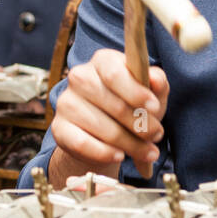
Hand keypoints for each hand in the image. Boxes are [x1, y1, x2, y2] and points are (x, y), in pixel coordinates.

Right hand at [48, 48, 168, 184]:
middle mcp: (80, 77)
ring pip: (104, 128)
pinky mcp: (59, 128)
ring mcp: (66, 102)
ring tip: (148, 152)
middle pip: (114, 104)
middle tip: (157, 136)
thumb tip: (155, 79)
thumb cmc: (130, 104)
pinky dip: (105, 153)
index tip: (155, 107)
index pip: (115, 73)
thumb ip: (157, 82)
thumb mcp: (150, 91)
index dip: (136, 92)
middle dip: (141, 125)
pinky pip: (83, 143)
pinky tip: (120, 156)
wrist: (102, 131)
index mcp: (103, 61)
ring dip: (131, 144)